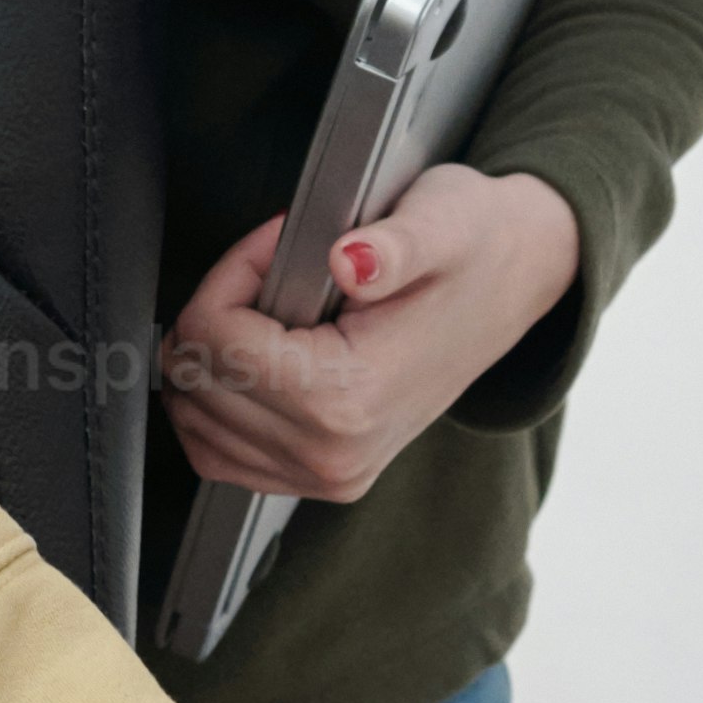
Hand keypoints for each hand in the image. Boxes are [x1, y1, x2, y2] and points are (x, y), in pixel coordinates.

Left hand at [161, 162, 581, 512]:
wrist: (511, 284)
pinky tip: (253, 358)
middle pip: (193, 380)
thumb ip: (394, 245)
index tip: (276, 247)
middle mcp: (332, 454)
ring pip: (191, 419)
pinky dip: (213, 402)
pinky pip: (215, 453)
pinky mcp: (317, 480)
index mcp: (351, 398)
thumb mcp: (444, 222)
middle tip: (275, 273)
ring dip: (210, 355)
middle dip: (216, 311)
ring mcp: (324, 476)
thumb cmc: (475, 248)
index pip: (213, 337)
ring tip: (269, 314)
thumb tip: (351, 261)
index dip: (231, 274)